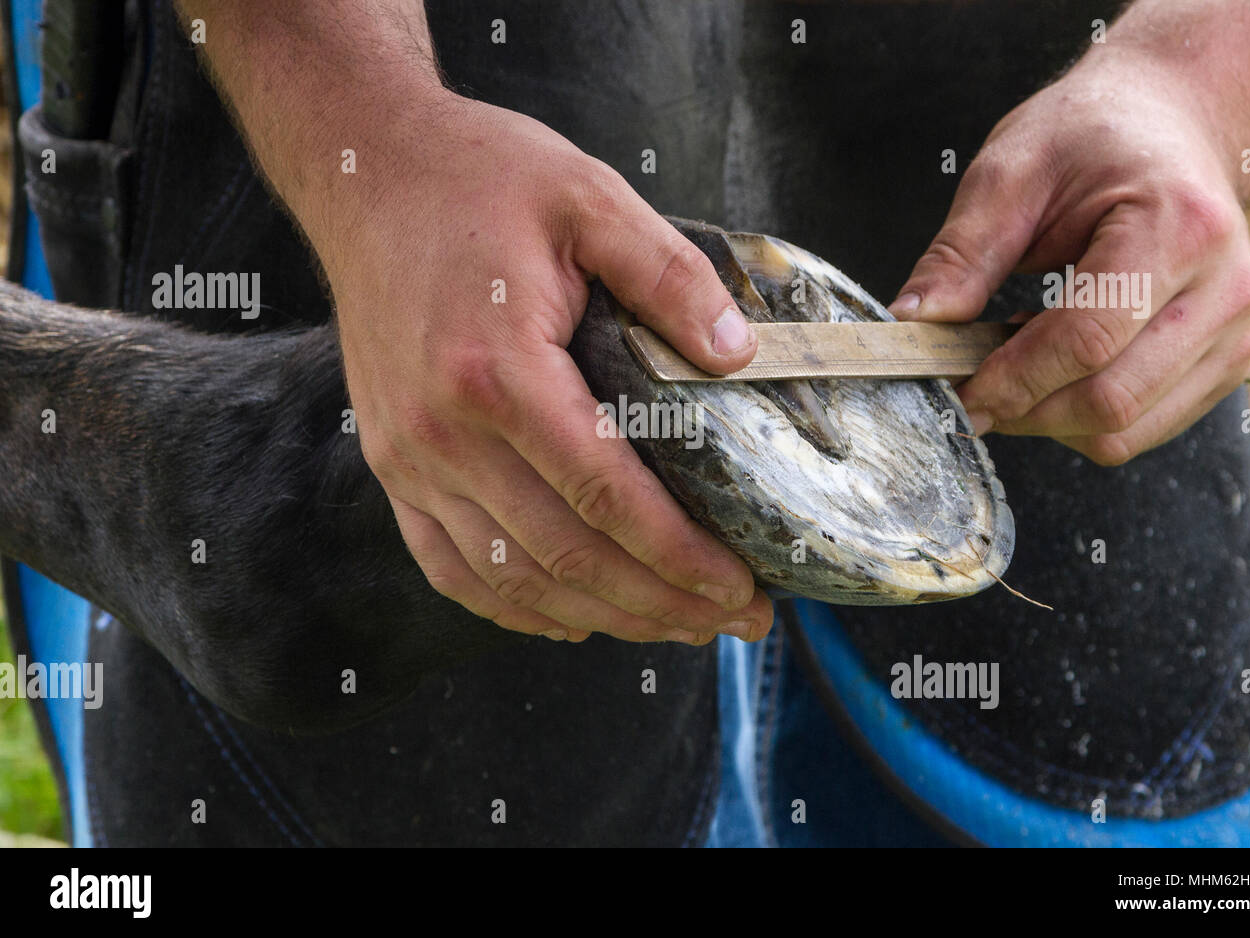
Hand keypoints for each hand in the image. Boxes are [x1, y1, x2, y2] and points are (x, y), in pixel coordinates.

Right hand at [323, 95, 773, 643]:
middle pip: (564, 556)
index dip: (680, 556)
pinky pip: (450, 564)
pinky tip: (570, 618)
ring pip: (510, 577)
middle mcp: (443, 431)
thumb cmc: (480, 180)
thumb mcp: (591, 199)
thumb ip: (670, 278)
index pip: (607, 498)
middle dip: (658, 603)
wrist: (367, 173)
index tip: (740, 586)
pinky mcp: (391, 463)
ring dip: (598, 616)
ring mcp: (408, 456)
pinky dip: (514, 606)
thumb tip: (739, 358)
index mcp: (499, 371)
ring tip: (670, 625)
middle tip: (733, 620)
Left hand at [889, 51, 1249, 464]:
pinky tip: (1055, 369)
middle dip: (1023, 410)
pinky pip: (1143, 428)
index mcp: (1177, 229)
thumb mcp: (1011, 172)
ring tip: (1014, 366)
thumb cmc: (1093, 138)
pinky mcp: (1225, 362)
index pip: (1086, 341)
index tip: (953, 390)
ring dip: (1049, 420)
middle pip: (1110, 401)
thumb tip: (911, 322)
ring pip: (1126, 432)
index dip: (1011, 380)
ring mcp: (1233, 331)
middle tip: (967, 388)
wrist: (1172, 122)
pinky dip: (1082, 418)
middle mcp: (1223, 288)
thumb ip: (961, 254)